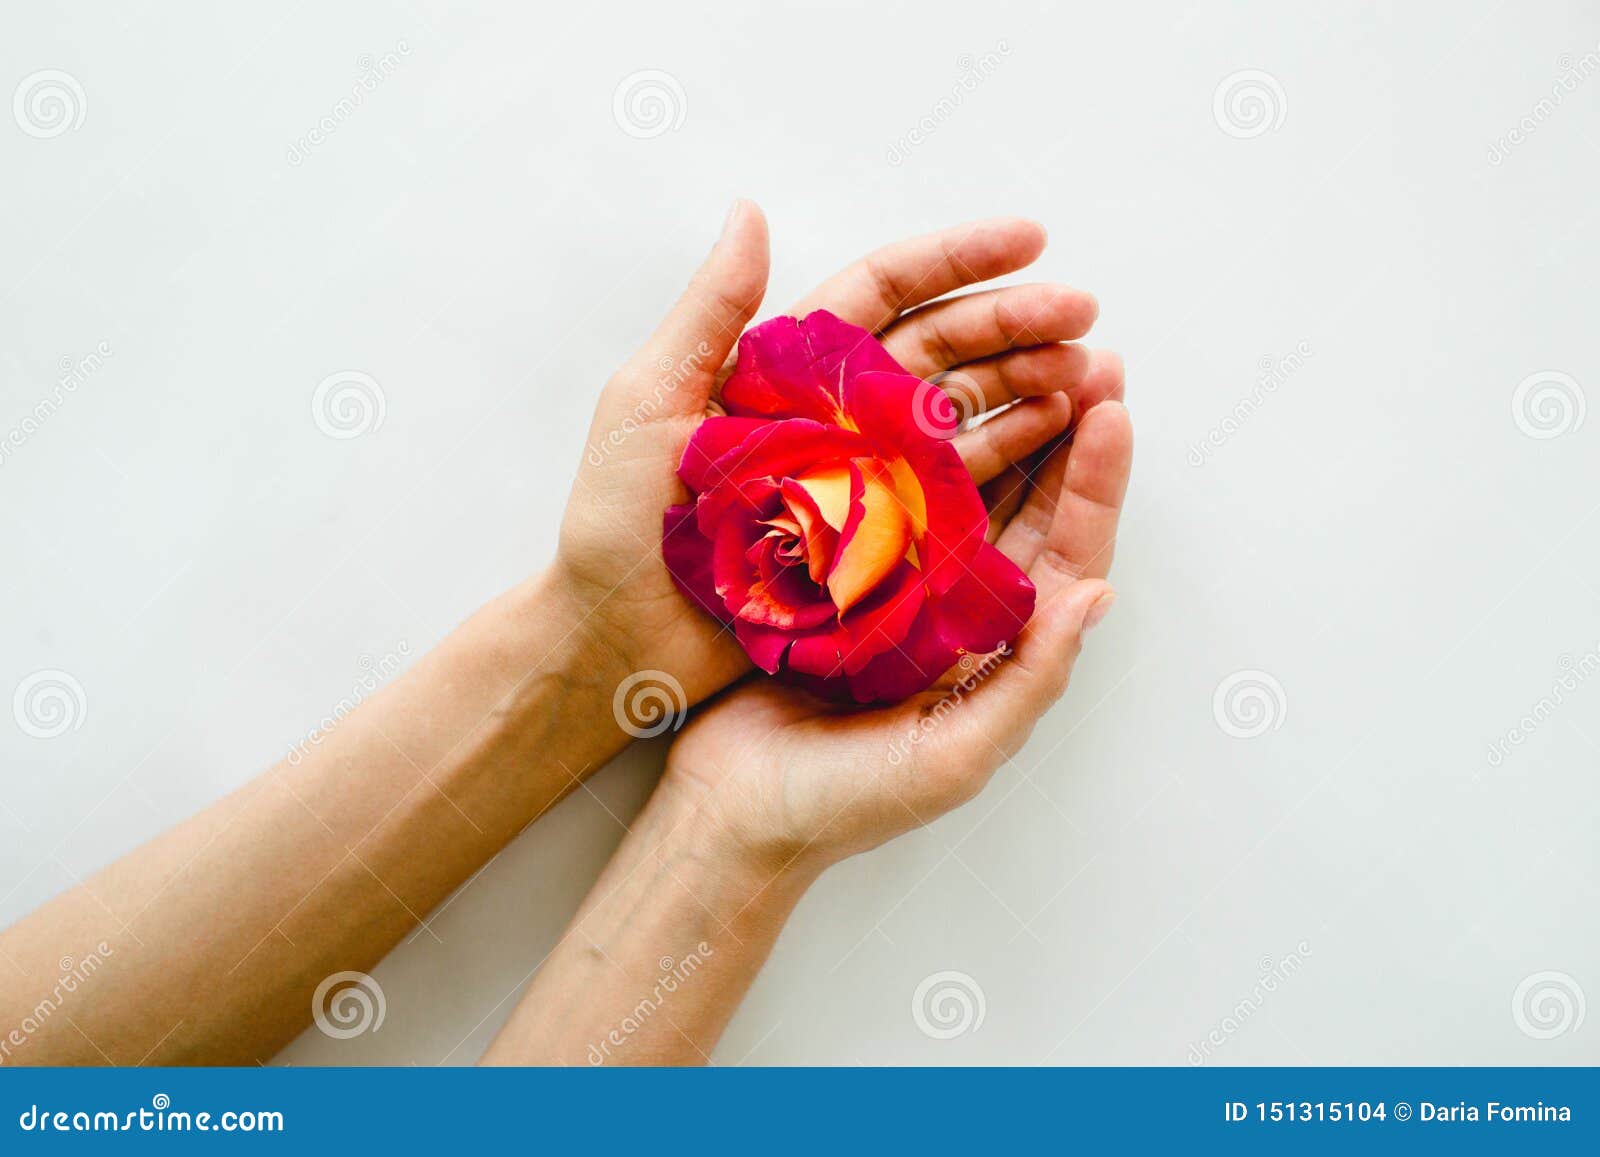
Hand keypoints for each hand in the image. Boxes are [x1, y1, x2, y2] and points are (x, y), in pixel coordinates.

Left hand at [555, 201, 1115, 711]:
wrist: (613, 639)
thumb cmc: (615, 522)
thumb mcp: (648, 403)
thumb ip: (709, 312)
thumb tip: (749, 209)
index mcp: (783, 368)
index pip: (885, 293)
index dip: (956, 262)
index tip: (1031, 241)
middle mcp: (833, 414)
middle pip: (941, 348)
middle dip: (1015, 323)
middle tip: (1085, 314)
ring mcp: (862, 478)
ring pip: (962, 412)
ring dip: (1027, 385)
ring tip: (1090, 372)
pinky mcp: (877, 541)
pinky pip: (955, 489)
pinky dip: (1009, 458)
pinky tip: (1056, 436)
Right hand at [656, 381, 1131, 871]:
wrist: (729, 813)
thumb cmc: (844, 801)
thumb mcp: (954, 755)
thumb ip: (1029, 680)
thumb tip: (1099, 595)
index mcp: (995, 649)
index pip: (1064, 552)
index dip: (1095, 484)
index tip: (1112, 409)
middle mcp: (952, 606)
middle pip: (1023, 504)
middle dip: (1060, 431)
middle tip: (1083, 354)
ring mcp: (891, 582)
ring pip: (957, 484)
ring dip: (993, 421)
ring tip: (1018, 354)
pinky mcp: (829, 567)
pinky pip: (878, 489)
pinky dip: (902, 440)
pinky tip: (912, 389)